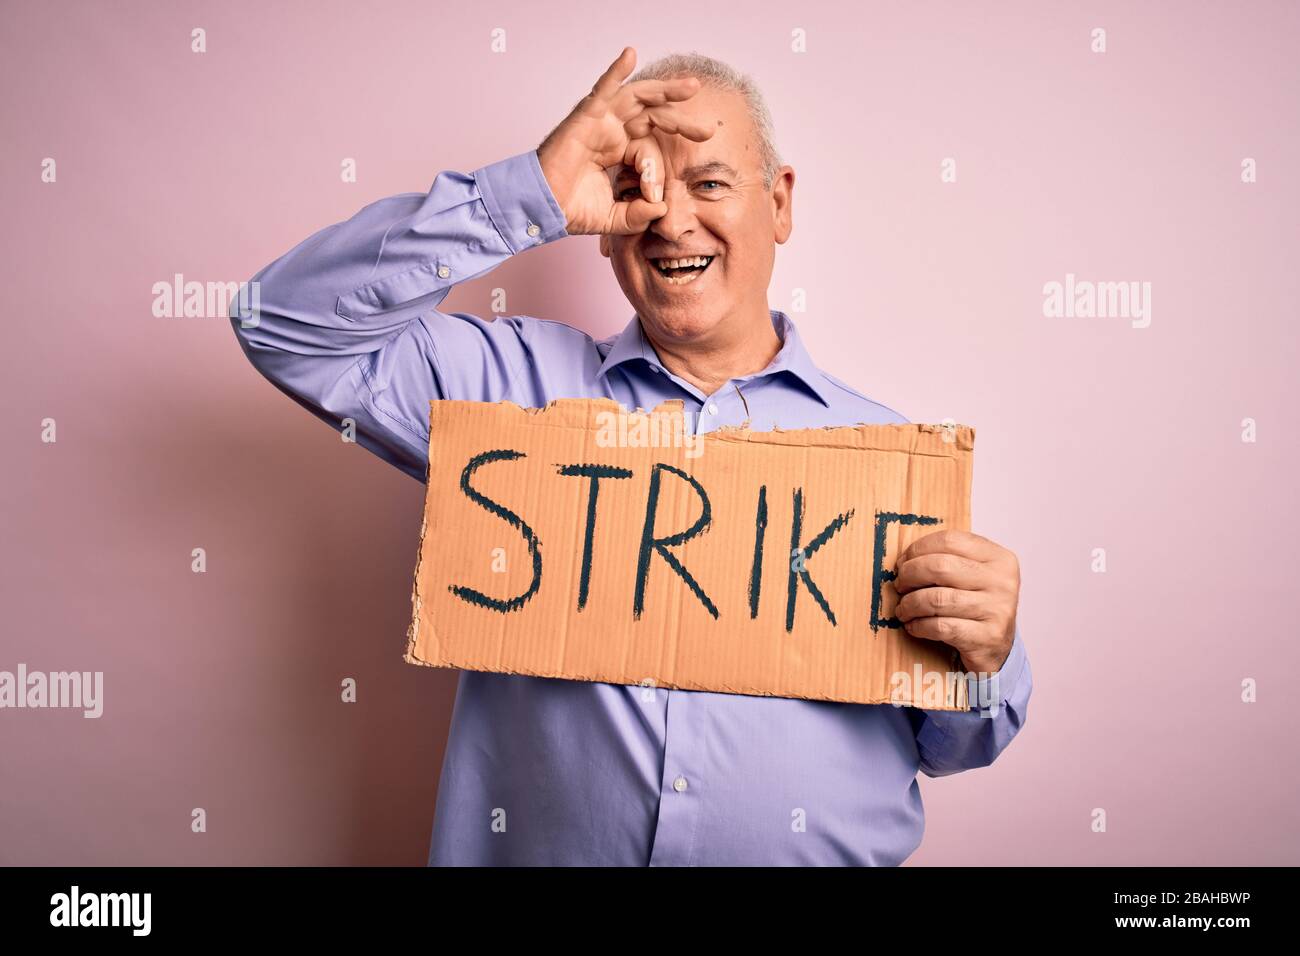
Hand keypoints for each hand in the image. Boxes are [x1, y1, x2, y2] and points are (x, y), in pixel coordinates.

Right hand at [537, 47, 715, 235]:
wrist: (543, 210)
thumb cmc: (570, 210)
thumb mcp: (615, 218)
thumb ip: (639, 216)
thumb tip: (663, 210)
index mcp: (618, 151)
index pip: (651, 146)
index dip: (659, 169)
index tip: (658, 196)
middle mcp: (611, 132)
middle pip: (652, 114)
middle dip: (681, 118)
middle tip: (708, 130)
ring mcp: (599, 122)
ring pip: (637, 97)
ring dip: (664, 90)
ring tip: (691, 87)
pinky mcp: (585, 118)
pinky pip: (603, 89)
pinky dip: (615, 71)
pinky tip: (630, 54)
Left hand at [892, 530, 1019, 675]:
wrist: (998, 648)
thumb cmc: (977, 606)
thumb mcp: (972, 576)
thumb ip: (947, 560)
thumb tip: (904, 560)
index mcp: (999, 558)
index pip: (950, 541)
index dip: (918, 549)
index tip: (903, 562)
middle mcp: (1002, 581)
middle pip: (940, 567)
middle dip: (910, 575)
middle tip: (899, 585)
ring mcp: (997, 610)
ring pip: (937, 599)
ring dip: (910, 604)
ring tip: (903, 609)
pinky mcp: (987, 637)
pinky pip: (940, 626)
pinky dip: (919, 626)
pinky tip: (914, 626)